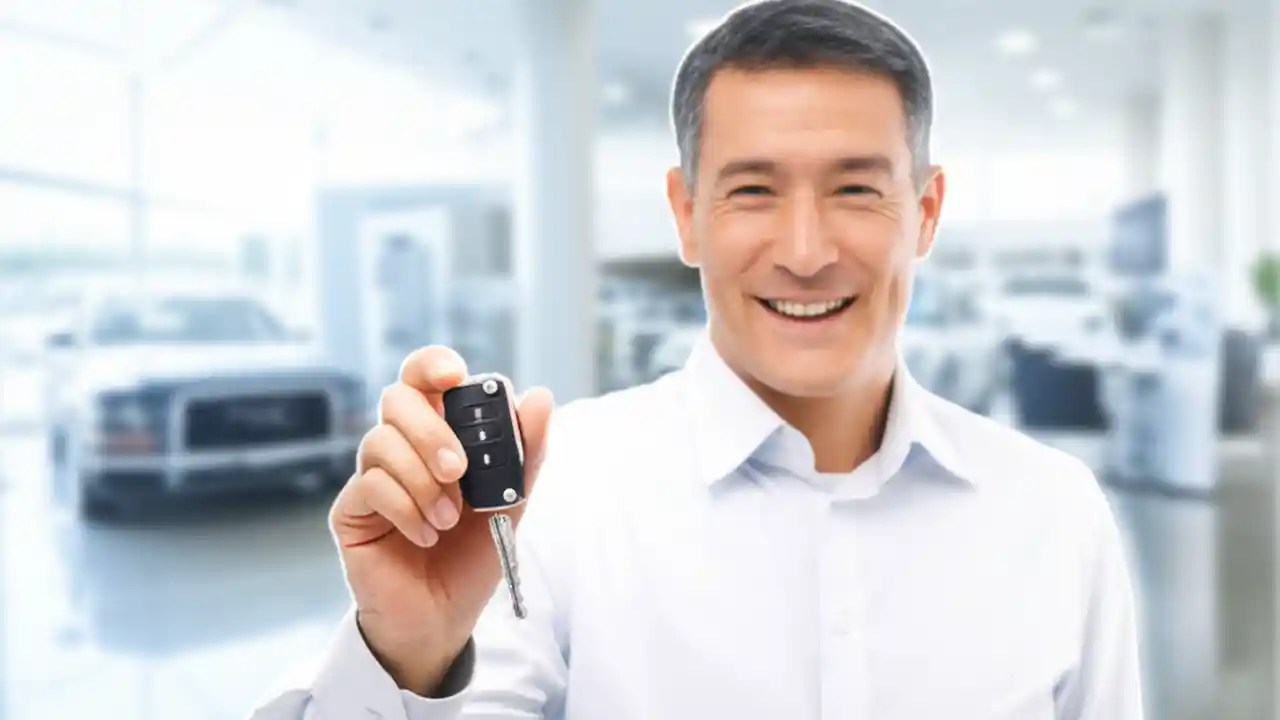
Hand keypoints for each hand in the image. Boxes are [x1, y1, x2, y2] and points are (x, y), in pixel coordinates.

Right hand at [329, 346, 553, 693]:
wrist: (445, 617)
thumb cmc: (472, 554)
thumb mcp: (511, 502)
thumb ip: (525, 452)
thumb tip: (540, 397)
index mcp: (438, 433)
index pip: (424, 378)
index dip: (432, 365)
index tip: (455, 377)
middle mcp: (401, 446)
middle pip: (397, 398)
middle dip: (431, 430)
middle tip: (459, 469)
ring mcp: (371, 476)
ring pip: (380, 441)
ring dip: (423, 481)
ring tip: (448, 519)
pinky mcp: (351, 510)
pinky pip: (369, 485)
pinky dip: (406, 508)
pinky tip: (426, 535)